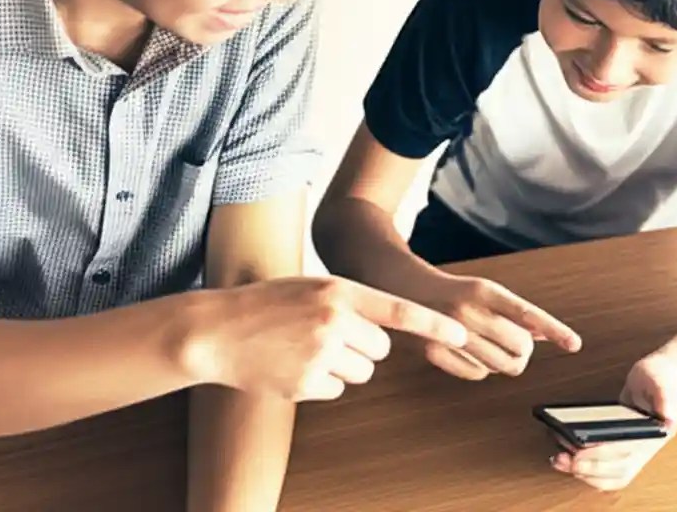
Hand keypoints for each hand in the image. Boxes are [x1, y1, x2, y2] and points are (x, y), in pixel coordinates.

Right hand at [194, 277, 467, 401]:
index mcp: (338, 290)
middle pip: (380, 349)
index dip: (433, 324)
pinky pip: (336, 389)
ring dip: (343, 367)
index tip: (460, 333)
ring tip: (305, 350)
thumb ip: (347, 303)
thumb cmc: (265, 305)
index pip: (398, 310)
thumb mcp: (310, 287)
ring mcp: (320, 353)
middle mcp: (334, 320)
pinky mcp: (306, 383)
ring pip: (361, 372)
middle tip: (328, 338)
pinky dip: (320, 383)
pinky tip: (292, 366)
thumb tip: (383, 333)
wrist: (216, 330)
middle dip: (363, 349)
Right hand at [416, 272, 581, 380]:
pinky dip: (481, 369)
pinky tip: (469, 354)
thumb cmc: (452, 291)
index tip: (575, 344)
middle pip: (520, 347)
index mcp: (483, 290)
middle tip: (514, 345)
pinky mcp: (434, 353)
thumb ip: (516, 312)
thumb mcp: (485, 291)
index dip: (554, 330)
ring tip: (489, 346)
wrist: (402, 286)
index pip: (528, 313)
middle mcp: (467, 310)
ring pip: (501, 365)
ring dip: (503, 361)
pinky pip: (478, 375)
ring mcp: (450, 333)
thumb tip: (549, 334)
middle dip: (523, 351)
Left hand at [550, 354, 676, 490]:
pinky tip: (566, 455)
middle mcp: (642, 448)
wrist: (662, 375)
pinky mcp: (618, 446)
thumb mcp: (661, 382)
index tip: (579, 456)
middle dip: (588, 470)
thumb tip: (667, 420)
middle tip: (563, 460)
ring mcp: (631, 450)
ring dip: (583, 473)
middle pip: (615, 471)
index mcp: (654, 436)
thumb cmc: (662, 378)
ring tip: (559, 461)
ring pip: (608, 474)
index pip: (626, 455)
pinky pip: (602, 466)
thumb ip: (664, 399)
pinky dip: (585, 468)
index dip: (601, 458)